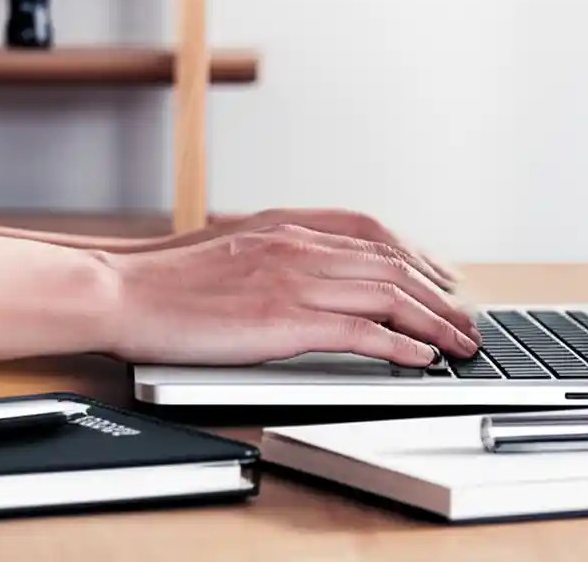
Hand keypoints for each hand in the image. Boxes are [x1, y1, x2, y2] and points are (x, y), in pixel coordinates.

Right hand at [103, 224, 480, 367]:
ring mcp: (294, 280)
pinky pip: (360, 333)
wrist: (122, 289)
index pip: (374, 234)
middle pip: (392, 266)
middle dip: (438, 297)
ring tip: (458, 346)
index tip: (441, 279)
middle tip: (465, 323)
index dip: (417, 257)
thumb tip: (310, 276)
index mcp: (287, 227)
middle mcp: (299, 246)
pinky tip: (418, 360)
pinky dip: (398, 347)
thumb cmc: (165, 279)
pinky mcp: (284, 320)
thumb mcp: (231, 249)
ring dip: (432, 324)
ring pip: (388, 296)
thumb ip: (276, 254)